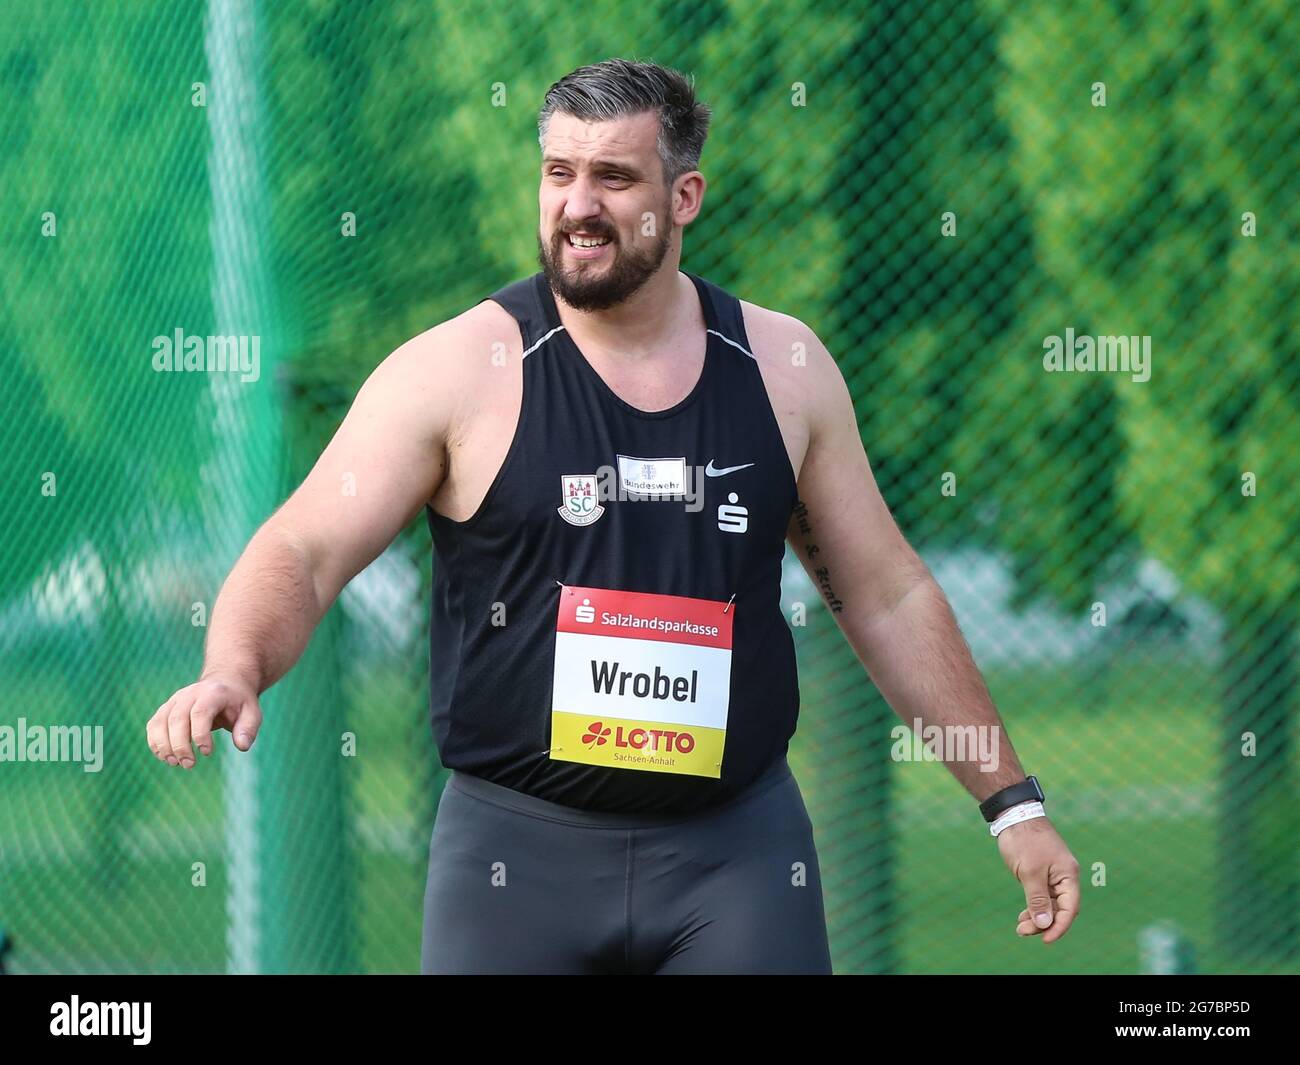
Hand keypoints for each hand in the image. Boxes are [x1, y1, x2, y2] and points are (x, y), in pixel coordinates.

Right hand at [146, 676, 262, 768]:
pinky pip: (154, 725)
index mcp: (213, 693)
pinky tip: (165, 757)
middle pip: (177, 719)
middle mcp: (190, 693)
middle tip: (189, 765)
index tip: (207, 753)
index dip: (200, 735)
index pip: (200, 713)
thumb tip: (242, 747)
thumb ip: (248, 729)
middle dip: (180, 745)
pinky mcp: (166, 708)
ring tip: (175, 763)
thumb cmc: (239, 702)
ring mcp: (175, 700)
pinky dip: (155, 742)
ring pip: (160, 722)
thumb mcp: (252, 712)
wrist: (226, 682)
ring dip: (164, 746)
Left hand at [997, 815, 1079, 942]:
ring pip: (1050, 904)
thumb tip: (1045, 923)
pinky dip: (1034, 906)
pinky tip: (1023, 915)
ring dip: (1037, 917)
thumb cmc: (1025, 840)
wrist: (1015, 815)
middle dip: (1044, 923)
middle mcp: (1064, 877)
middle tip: (1022, 931)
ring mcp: (1053, 875)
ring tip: (1020, 927)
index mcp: (1068, 875)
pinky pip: (1042, 896)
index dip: (1059, 926)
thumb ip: (1038, 899)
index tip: (1045, 939)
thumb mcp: (1030, 872)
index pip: (1070, 908)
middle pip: (1060, 909)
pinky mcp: (1041, 873)